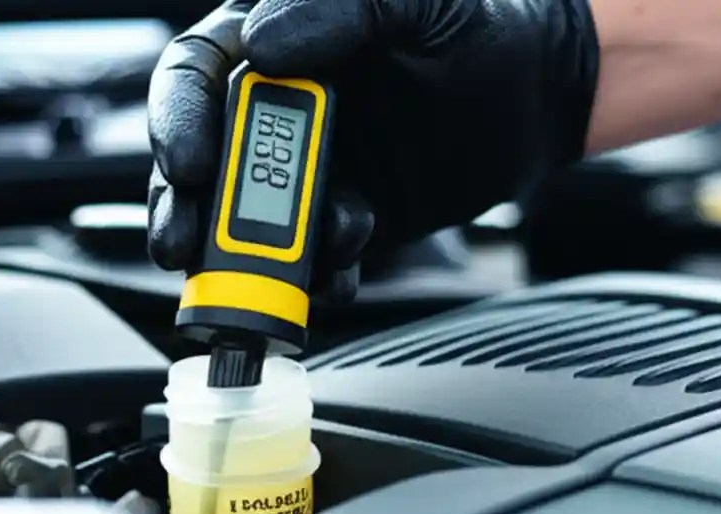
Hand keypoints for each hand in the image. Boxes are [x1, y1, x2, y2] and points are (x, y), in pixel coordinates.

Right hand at [147, 0, 599, 299]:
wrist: (543, 96)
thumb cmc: (480, 30)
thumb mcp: (415, 0)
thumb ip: (338, 4)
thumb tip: (264, 45)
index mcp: (274, 40)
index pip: (195, 75)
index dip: (177, 120)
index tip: (190, 163)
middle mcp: (279, 110)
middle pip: (204, 161)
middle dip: (187, 207)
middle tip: (183, 242)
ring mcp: (310, 172)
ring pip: (247, 222)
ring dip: (243, 256)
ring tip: (269, 273)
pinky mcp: (345, 221)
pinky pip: (315, 261)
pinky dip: (319, 277)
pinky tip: (339, 274)